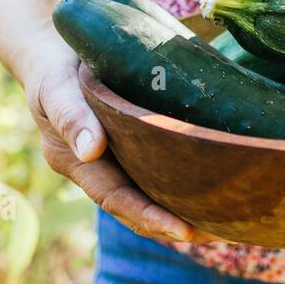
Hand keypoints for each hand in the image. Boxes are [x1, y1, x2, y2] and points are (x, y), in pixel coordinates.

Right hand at [20, 26, 218, 243]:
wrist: (56, 48)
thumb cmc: (53, 69)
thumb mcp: (56, 88)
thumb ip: (71, 116)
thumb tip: (90, 151)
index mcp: (77, 164)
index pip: (117, 200)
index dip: (149, 217)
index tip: (184, 231)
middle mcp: (100, 169)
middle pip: (139, 207)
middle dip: (177, 225)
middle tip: (222, 235)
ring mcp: (118, 158)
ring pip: (154, 192)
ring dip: (187, 209)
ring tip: (231, 222)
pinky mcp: (136, 142)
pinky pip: (162, 168)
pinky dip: (187, 180)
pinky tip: (220, 185)